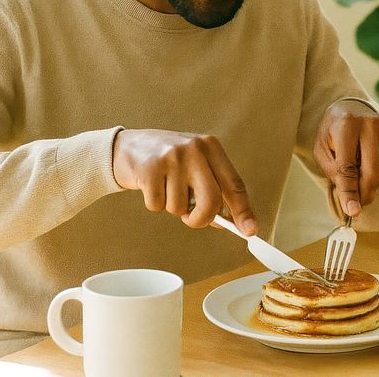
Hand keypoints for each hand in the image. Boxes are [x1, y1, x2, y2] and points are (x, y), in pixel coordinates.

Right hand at [111, 129, 255, 234]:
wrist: (128, 147)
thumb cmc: (169, 162)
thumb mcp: (196, 166)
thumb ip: (213, 189)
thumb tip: (227, 222)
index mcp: (212, 148)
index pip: (234, 184)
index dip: (243, 210)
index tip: (250, 230)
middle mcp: (195, 149)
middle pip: (212, 200)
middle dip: (202, 219)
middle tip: (192, 219)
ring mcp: (172, 157)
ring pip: (180, 207)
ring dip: (173, 208)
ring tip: (166, 188)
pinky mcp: (150, 168)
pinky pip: (157, 205)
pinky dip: (154, 204)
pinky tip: (151, 186)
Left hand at [313, 99, 378, 216]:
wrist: (352, 107)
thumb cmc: (334, 133)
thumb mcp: (323, 150)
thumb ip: (335, 174)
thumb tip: (353, 206)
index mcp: (346, 125)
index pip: (348, 167)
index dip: (349, 192)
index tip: (352, 212)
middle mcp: (370, 124)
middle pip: (373, 172)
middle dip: (365, 193)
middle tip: (358, 203)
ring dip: (371, 182)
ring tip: (359, 171)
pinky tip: (370, 161)